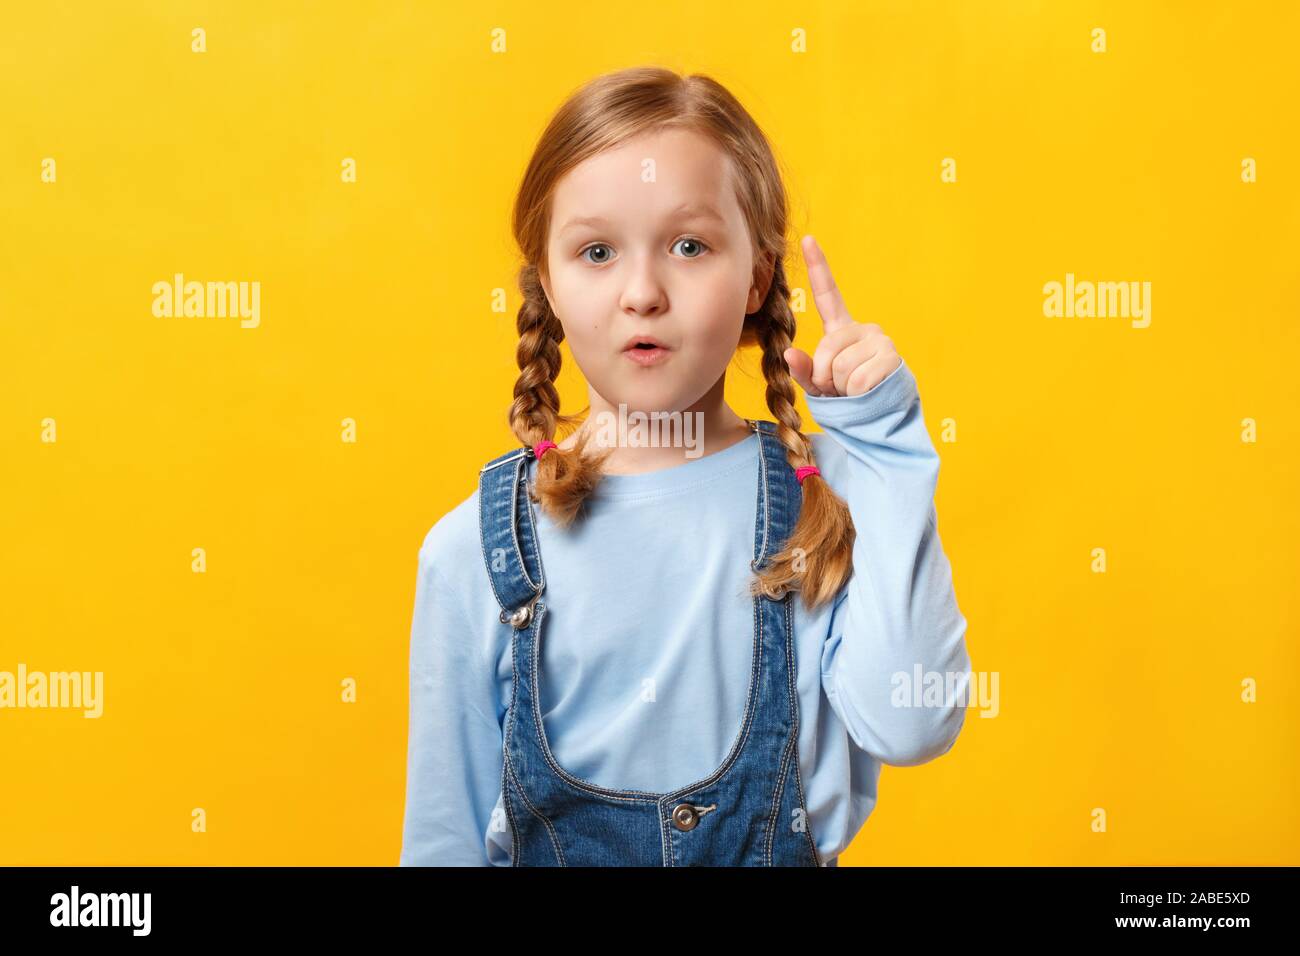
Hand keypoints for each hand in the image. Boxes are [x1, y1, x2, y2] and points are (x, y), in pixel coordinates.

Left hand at [783, 235, 902, 397]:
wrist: (880, 418)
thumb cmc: (847, 398)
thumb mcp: (817, 385)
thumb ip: (803, 369)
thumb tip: (788, 353)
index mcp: (843, 330)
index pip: (828, 295)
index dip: (819, 267)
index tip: (807, 239)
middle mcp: (865, 329)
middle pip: (827, 349)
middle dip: (825, 375)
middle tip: (838, 387)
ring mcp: (881, 341)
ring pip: (841, 367)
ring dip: (841, 387)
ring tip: (854, 391)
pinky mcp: (892, 358)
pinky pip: (858, 380)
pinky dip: (856, 394)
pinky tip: (868, 394)